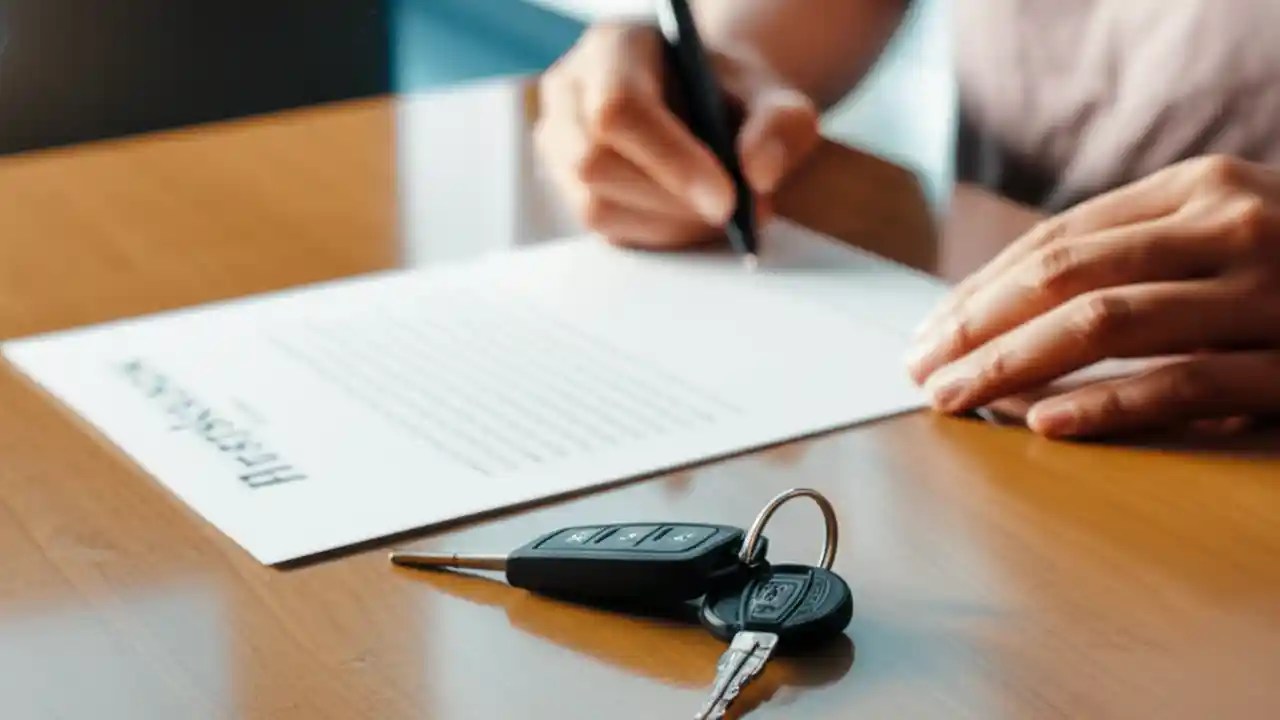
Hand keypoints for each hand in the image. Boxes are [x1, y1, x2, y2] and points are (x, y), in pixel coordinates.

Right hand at [534, 24, 819, 248]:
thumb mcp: (771, 95)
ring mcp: (558, 145)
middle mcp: (569, 92)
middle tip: (734, 215)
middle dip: (671, 201)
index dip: (671, 161)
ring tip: (722, 215)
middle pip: (594, 163)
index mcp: (613, 47)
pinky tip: (694, 219)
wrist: (706, 106)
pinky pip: (606, 231)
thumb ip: (779, 124)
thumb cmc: (732, 96)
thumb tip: (758, 173)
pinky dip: (659, 235)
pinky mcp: (567, 191)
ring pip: (595, 206)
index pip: (619, 109)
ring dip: (668, 225)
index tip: (727, 199)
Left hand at [907, 155, 1279, 437]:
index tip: (930, 332)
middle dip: (976, 325)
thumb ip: (1139, 249)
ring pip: (1106, 322)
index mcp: (1199, 188)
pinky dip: (1107, 403)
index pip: (1059, 239)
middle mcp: (1228, 226)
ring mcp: (1266, 292)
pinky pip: (1184, 385)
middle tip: (920, 369)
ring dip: (1011, 363)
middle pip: (1066, 274)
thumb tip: (1008, 307)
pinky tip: (1044, 422)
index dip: (980, 288)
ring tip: (952, 396)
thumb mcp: (1226, 229)